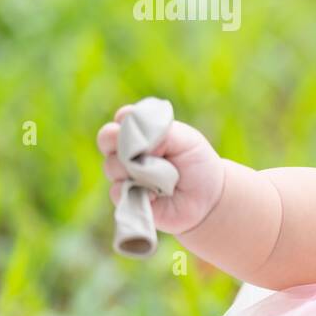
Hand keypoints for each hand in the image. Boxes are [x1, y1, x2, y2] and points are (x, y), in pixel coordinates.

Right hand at [97, 104, 225, 234]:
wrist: (208, 197)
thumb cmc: (196, 162)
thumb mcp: (185, 140)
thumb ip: (161, 131)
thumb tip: (136, 138)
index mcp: (142, 132)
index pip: (123, 117)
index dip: (126, 119)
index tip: (135, 122)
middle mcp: (127, 151)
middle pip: (106, 138)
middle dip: (117, 140)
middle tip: (139, 148)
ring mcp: (124, 174)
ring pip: (112, 165)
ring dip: (136, 169)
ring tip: (163, 175)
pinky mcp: (126, 197)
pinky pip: (117, 192)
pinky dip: (135, 191)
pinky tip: (155, 193)